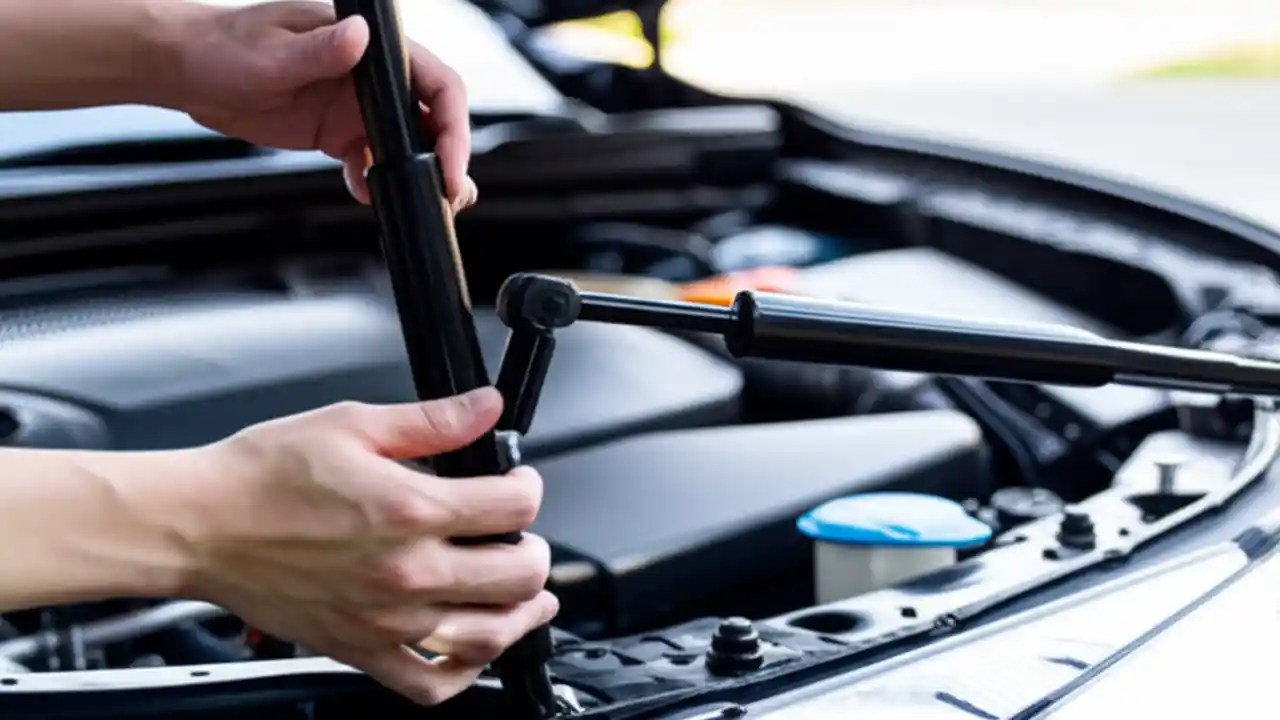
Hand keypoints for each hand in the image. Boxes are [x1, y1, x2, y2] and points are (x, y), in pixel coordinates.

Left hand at [164, 1, 476, 209]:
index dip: (453, 125)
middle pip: (432, 118)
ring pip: (409, 144)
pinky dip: (376, 183)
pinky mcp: (337, 133)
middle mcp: (369, 76)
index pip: (434, 83)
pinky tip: (367, 194)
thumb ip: (320, 48)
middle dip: (449, 158)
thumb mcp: (271, 51)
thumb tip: (361, 37)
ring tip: (429, 202)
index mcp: (367, 45)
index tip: (451, 164)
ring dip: (422, 174)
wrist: (187, 70)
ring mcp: (356, 107)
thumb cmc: (223, 45)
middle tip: (451, 194)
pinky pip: (371, 163)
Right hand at [185, 388, 552, 704]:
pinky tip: (476, 650)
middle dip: (536, 552)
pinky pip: (430, 684)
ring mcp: (387, 620)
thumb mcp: (354, 424)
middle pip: (518, 576)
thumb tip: (486, 407)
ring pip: (489, 635)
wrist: (199, 525)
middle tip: (525, 538)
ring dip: (521, 615)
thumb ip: (432, 421)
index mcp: (411, 510)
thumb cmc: (262, 476)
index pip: (515, 506)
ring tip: (529, 598)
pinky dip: (466, 673)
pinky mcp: (359, 651)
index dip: (529, 487)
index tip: (519, 483)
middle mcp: (407, 571)